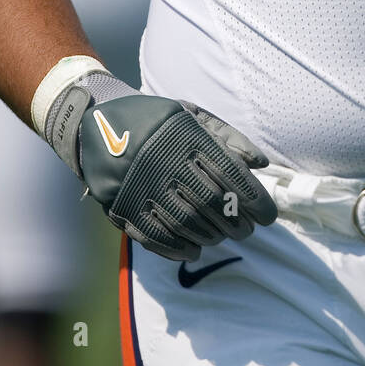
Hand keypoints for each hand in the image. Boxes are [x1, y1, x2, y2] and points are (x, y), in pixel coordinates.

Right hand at [44, 69, 277, 259]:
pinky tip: (194, 250)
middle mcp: (163, 161)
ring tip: (223, 237)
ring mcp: (139, 186)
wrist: (95, 121)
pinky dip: (177, 249)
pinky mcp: (120, 205)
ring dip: (211, 236)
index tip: (269, 216)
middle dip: (236, 222)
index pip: (229, 174)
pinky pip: (153, 236)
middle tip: (248, 230)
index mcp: (184, 136)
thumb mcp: (192, 115)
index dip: (254, 200)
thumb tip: (262, 164)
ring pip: (185, 223)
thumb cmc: (157, 120)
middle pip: (210, 203)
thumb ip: (229, 137)